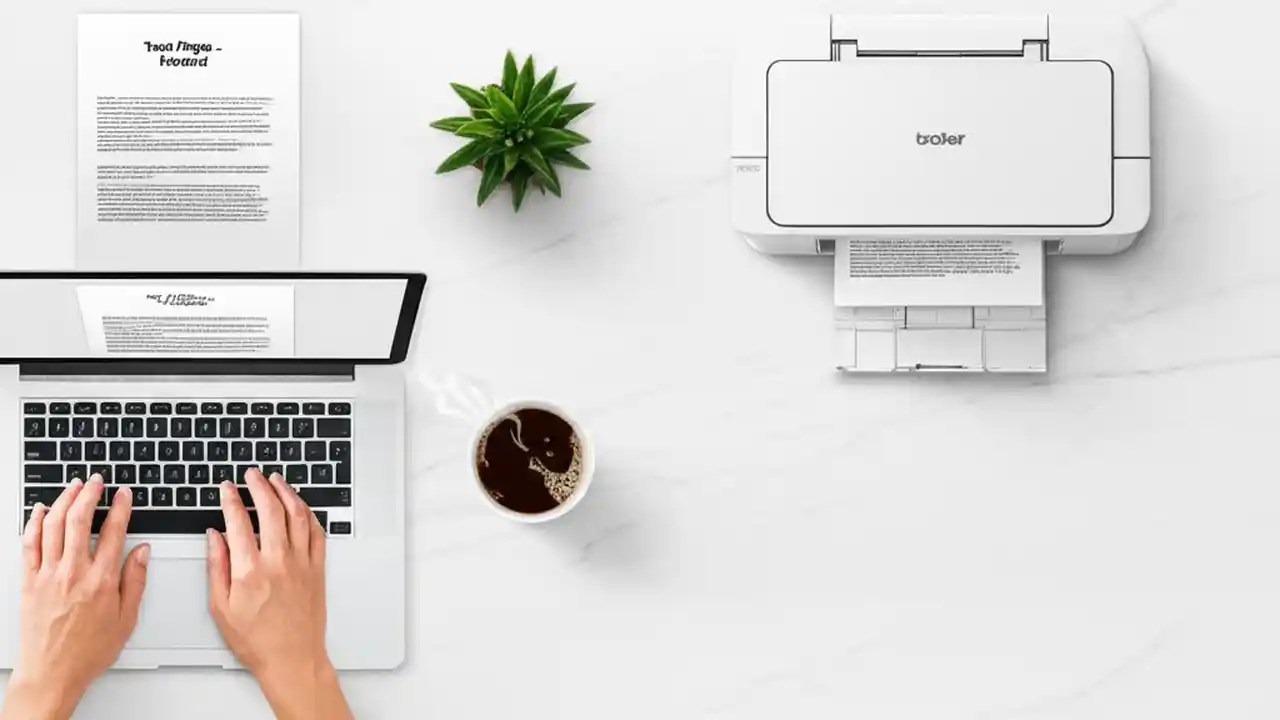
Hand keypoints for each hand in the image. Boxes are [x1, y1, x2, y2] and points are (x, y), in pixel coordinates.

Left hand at [0, 477, 148, 719]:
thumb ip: (135, 581)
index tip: (124, 495)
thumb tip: (141, 552)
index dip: (121, 507)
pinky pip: (29, 544)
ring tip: (73, 487)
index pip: (114, 531)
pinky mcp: (28, 582)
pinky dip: (34, 523)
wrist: (51, 673)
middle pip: (79, 520)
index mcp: (101, 581)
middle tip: (96, 481)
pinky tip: (40, 511)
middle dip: (89, 494)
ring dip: (63, 500)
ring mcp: (47, 576)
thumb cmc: (87, 651)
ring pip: (53, 525)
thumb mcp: (126, 619)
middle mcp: (72, 573)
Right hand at [206, 470, 351, 719]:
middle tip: (252, 475)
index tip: (227, 488)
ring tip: (276, 480)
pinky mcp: (318, 568)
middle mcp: (279, 561)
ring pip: (297, 515)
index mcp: (250, 571)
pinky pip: (316, 532)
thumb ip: (216, 567)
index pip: (239, 522)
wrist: (292, 658)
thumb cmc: (256, 639)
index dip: (231, 499)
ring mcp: (302, 563)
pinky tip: (300, 505)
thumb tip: (214, 536)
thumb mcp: (221, 607)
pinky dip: (308, 513)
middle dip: (260, 485)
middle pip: (271, 510)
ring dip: (286, 492)